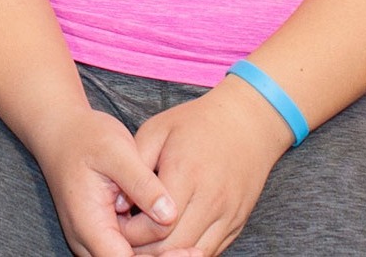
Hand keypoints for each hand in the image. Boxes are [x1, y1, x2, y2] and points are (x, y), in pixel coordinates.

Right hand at [30, 109, 185, 256]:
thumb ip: (141, 182)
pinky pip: (126, 253)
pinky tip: (178, 240)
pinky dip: (151, 250)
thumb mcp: (115, 150)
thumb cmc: (87, 137)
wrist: (60, 133)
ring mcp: (92, 240)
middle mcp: (86, 240)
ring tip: (193, 249)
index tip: (191, 251)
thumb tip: (169, 214)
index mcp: (87, 223)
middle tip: (197, 252)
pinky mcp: (101, 235)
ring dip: (158, 256)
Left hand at [124, 83, 291, 255]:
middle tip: (127, 236)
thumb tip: (119, 205)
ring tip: (147, 238)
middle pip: (173, 247)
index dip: (130, 231)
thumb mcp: (157, 131)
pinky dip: (186, 250)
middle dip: (145, 248)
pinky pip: (209, 250)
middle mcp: (211, 200)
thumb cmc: (195, 123)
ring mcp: (228, 216)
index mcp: (187, 174)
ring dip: (166, 253)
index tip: (117, 221)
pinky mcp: (237, 224)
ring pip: (192, 254)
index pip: (154, 224)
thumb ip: (136, 168)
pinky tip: (170, 238)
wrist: (247, 123)